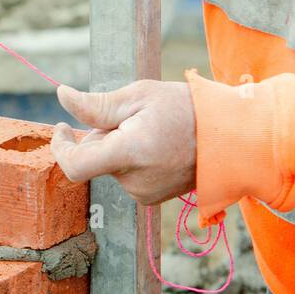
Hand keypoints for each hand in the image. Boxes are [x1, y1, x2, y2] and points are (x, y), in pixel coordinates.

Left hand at [50, 80, 196, 205]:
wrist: (233, 138)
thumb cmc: (188, 110)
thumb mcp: (140, 96)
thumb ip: (97, 104)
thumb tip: (62, 96)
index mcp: (129, 154)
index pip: (75, 165)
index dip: (61, 147)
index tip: (61, 128)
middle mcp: (134, 181)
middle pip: (93, 159)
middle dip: (99, 137)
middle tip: (130, 118)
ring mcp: (144, 193)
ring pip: (109, 167)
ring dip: (116, 148)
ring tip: (150, 132)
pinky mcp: (151, 198)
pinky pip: (125, 176)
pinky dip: (129, 160)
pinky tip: (155, 147)